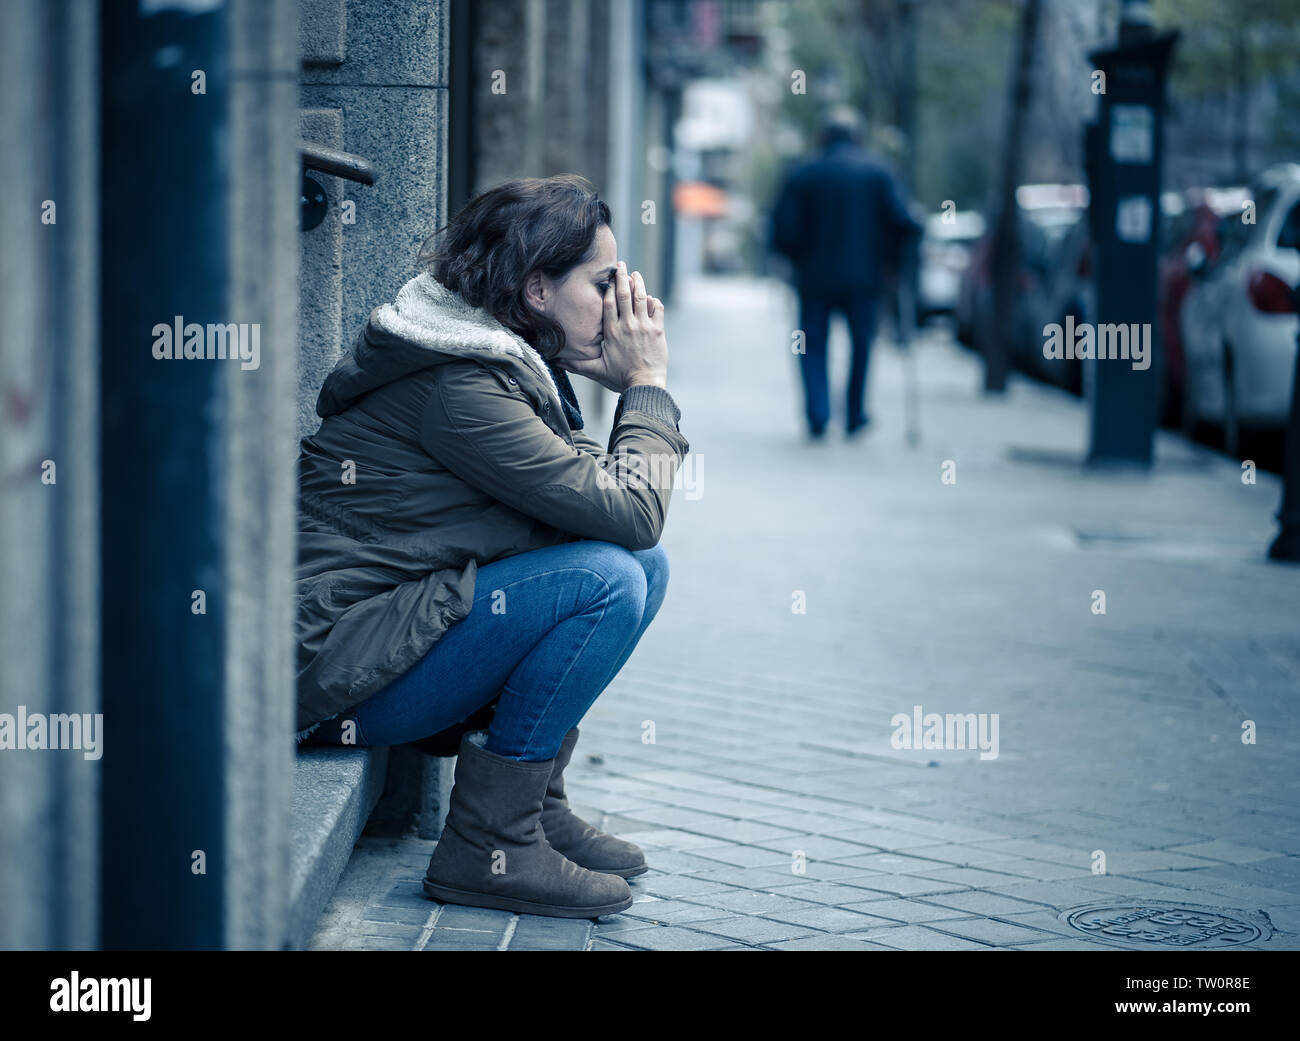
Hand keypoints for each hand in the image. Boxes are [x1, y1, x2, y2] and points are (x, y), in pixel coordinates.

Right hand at [560, 262, 667, 391]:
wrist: (644, 385)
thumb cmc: (620, 379)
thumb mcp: (596, 370)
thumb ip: (577, 364)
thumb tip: (557, 363)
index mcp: (611, 331)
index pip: (609, 303)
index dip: (609, 288)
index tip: (609, 277)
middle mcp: (627, 325)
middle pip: (624, 294)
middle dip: (622, 277)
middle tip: (621, 266)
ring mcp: (643, 327)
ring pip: (641, 298)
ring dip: (639, 284)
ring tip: (636, 274)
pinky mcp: (657, 331)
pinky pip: (657, 309)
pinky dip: (654, 302)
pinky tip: (650, 298)